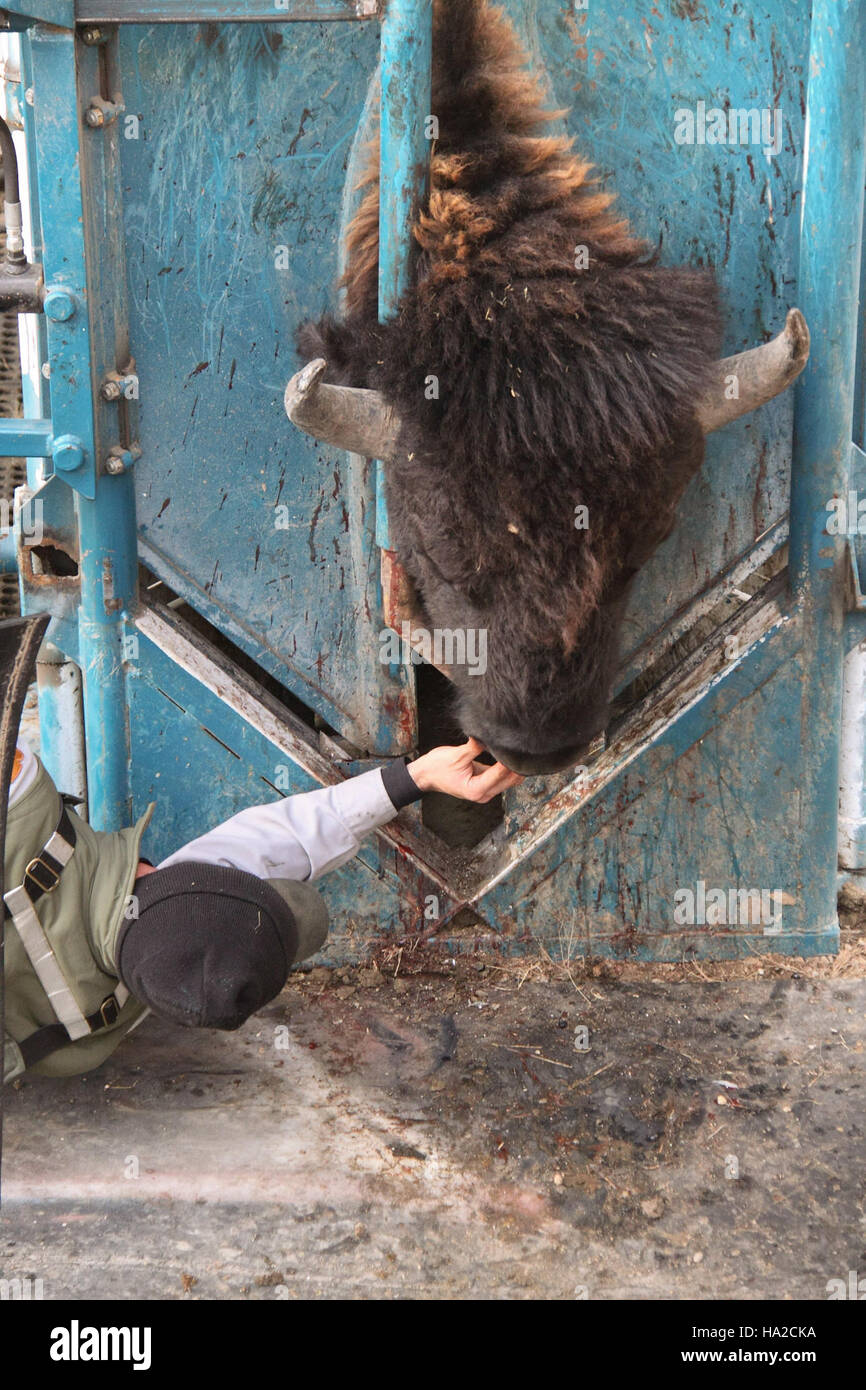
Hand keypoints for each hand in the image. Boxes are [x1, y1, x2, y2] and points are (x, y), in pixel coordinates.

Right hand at [407, 738, 523, 802]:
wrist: (426, 774)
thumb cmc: (437, 767)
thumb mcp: (456, 755)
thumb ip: (475, 747)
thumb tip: (490, 736)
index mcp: (475, 790)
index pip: (499, 774)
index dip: (510, 761)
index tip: (519, 748)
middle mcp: (483, 795)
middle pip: (508, 781)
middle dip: (517, 766)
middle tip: (526, 748)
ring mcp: (485, 791)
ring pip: (507, 781)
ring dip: (513, 768)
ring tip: (521, 750)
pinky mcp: (484, 785)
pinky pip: (500, 778)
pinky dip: (506, 768)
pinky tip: (511, 755)